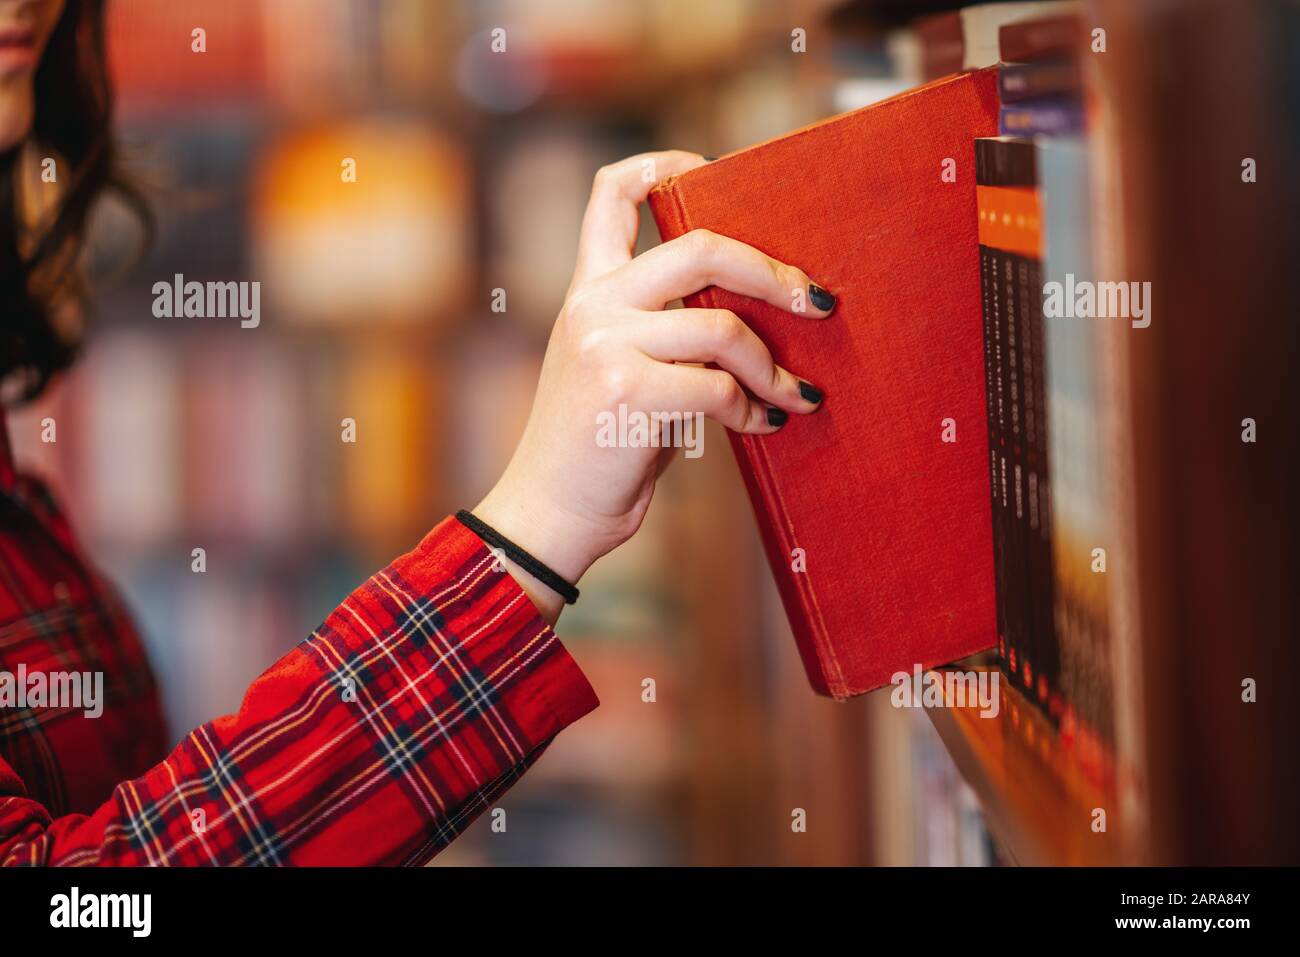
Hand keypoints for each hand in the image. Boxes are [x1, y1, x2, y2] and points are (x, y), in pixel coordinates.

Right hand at [474, 151, 832, 622]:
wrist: (550, 513)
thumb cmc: (600, 447)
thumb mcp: (622, 370)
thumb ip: (667, 330)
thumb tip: (757, 312)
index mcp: (590, 291)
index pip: (611, 194)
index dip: (663, 166)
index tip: (713, 172)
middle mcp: (593, 306)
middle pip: (700, 247)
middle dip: (773, 273)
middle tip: (817, 302)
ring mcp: (605, 344)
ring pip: (721, 327)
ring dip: (773, 366)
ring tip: (798, 394)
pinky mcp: (625, 390)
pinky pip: (718, 386)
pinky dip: (754, 408)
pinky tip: (763, 424)